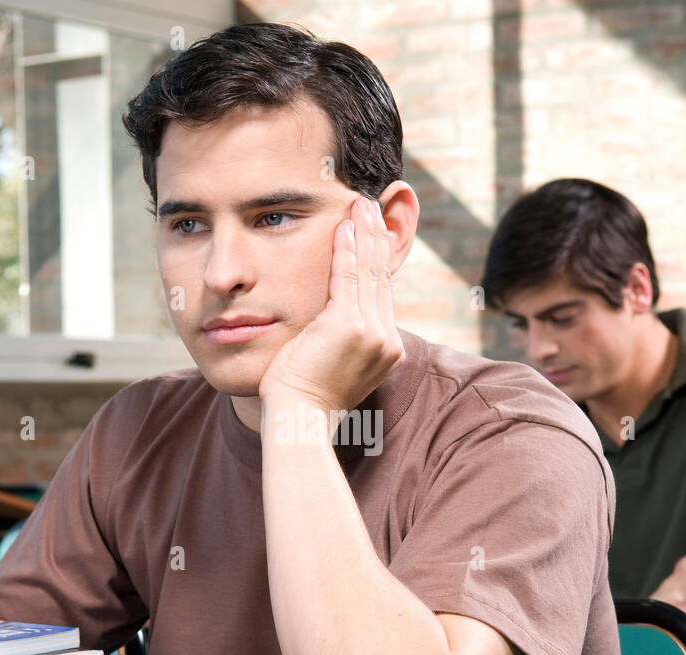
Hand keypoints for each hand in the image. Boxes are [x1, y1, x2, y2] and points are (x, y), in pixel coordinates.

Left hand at [259, 195, 404, 412]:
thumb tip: (331, 319)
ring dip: (364, 234)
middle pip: (381, 277)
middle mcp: (386, 340)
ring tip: (359, 205)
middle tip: (369, 204)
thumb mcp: (334, 364)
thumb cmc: (305, 397)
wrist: (299, 418)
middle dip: (375, 238)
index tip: (370, 230)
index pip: (381, 293)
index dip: (377, 258)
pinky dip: (347, 249)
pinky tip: (344, 225)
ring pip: (369, 272)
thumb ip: (340, 337)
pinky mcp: (350, 326)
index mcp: (386, 349)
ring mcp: (372, 333)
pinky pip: (349, 277)